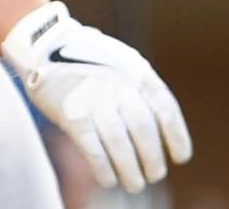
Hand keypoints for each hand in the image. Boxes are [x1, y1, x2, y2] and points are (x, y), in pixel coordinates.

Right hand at [2, 1, 191, 192]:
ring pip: (118, 140)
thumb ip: (142, 93)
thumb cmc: (92, 63)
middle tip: (154, 175)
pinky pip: (91, 145)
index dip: (177, 135)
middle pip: (143, 126)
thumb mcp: (124, 66)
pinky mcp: (70, 111)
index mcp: (137, 71)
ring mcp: (93, 96)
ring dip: (129, 168)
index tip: (181, 158)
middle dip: (152, 158)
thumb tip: (161, 134)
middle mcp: (118, 82)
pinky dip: (103, 167)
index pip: (165, 106)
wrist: (47, 45)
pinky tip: (109, 179)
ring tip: (134, 184)